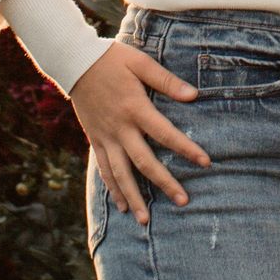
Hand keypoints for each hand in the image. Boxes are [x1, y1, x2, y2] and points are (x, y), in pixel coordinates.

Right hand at [70, 42, 208, 224]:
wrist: (74, 62)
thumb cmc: (112, 59)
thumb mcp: (140, 63)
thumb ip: (166, 81)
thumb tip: (194, 95)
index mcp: (135, 108)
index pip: (165, 134)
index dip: (186, 149)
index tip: (205, 162)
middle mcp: (120, 128)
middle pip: (144, 162)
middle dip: (164, 183)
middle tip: (183, 201)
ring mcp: (105, 137)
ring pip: (120, 173)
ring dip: (134, 197)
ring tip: (146, 220)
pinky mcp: (95, 139)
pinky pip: (103, 169)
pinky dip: (113, 188)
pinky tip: (122, 205)